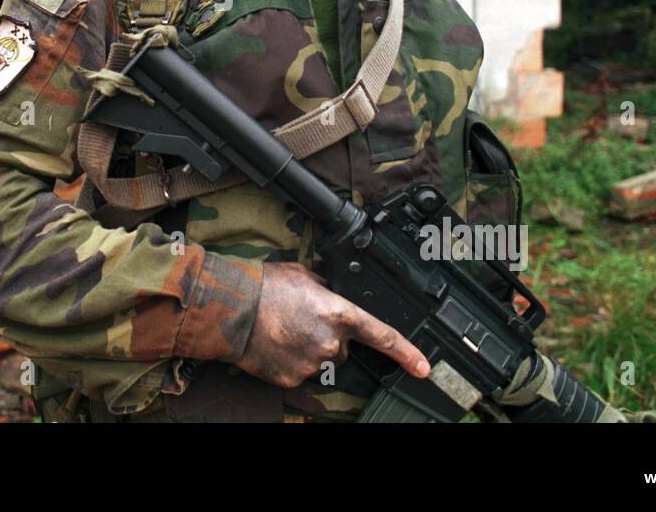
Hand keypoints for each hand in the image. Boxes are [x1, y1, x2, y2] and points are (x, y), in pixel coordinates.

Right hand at [234, 262, 430, 387]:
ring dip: (308, 349)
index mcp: (339, 314)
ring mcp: (312, 364)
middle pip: (343, 348)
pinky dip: (290, 361)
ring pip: (320, 361)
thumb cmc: (266, 286)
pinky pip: (300, 373)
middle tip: (301, 321)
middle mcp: (330, 343)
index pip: (383, 337)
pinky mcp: (292, 379)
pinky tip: (276, 344)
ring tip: (284, 330)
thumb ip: (328, 290)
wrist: (232, 309)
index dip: (407, 354)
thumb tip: (331, 294)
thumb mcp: (306, 276)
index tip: (424, 368)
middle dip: (327, 337)